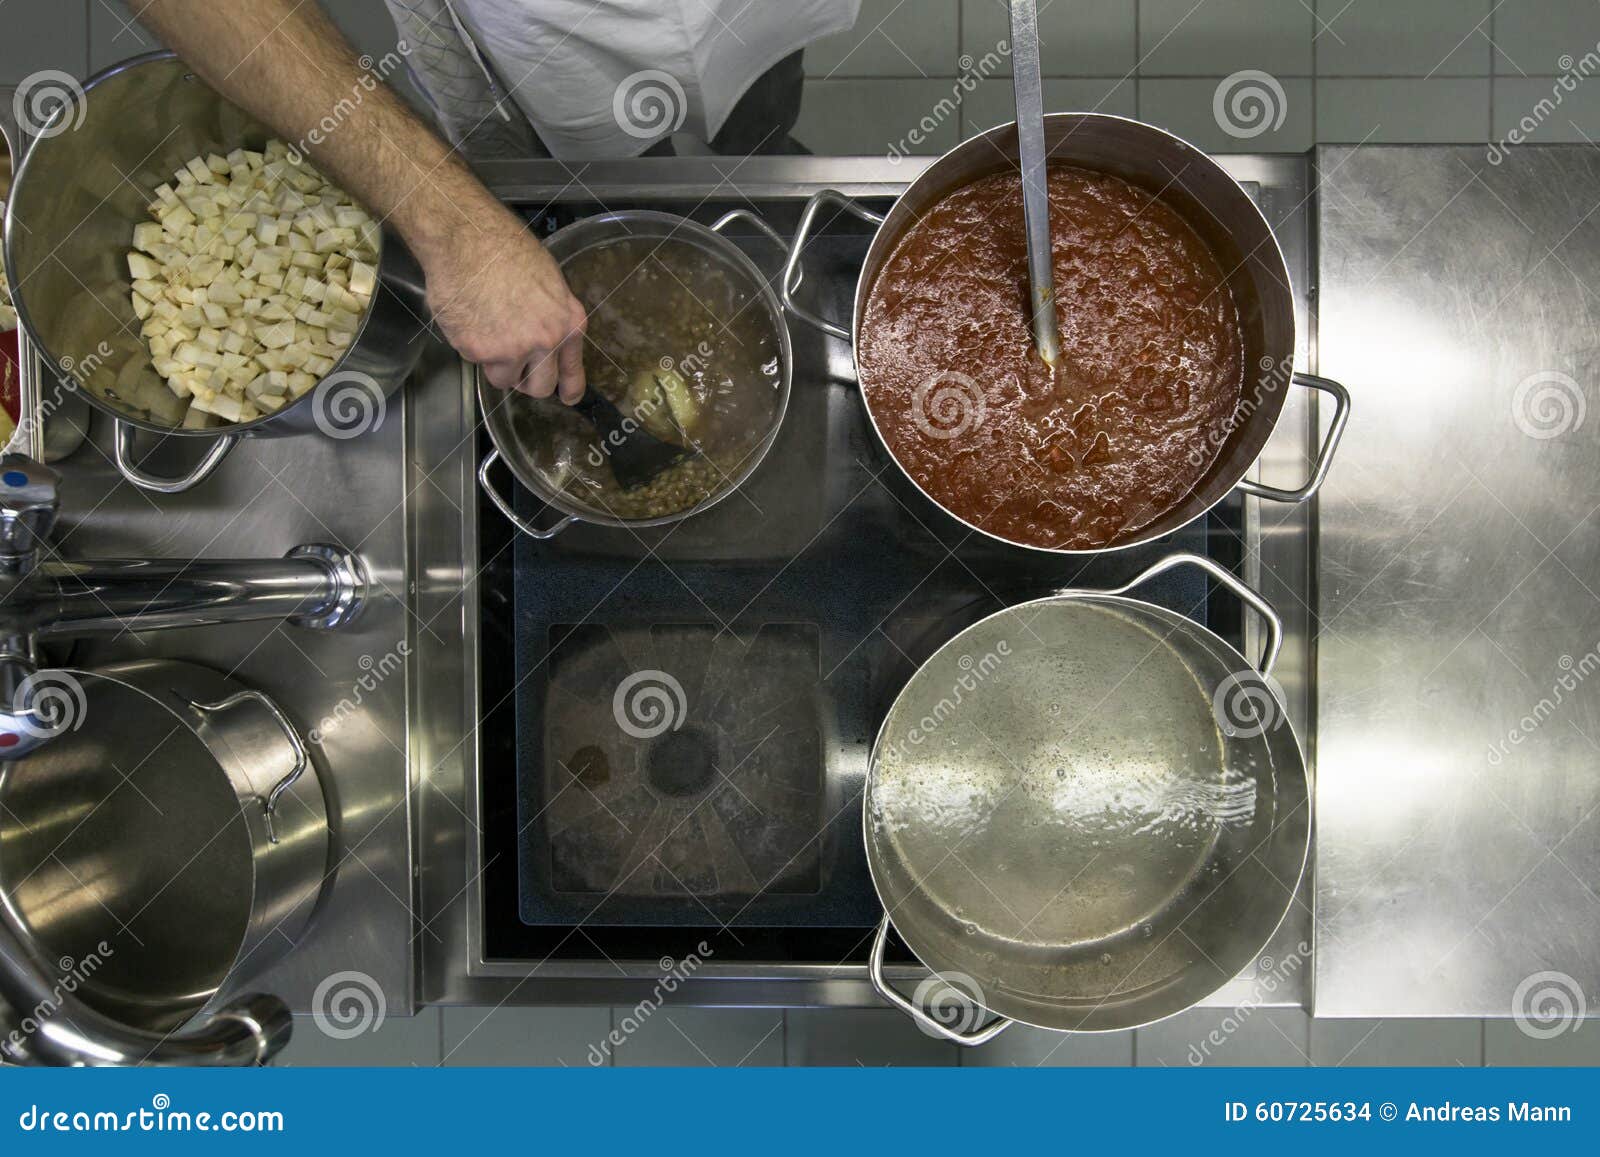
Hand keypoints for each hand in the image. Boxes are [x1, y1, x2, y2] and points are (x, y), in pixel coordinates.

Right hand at [419, 209, 586, 401]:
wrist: (465, 239)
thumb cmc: (504, 248)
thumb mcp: (548, 281)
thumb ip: (553, 317)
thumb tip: (551, 340)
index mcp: (567, 322)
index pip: (572, 371)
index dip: (569, 389)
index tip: (568, 397)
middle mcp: (545, 341)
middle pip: (538, 388)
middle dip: (526, 381)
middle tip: (514, 363)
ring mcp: (511, 350)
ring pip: (503, 379)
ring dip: (495, 363)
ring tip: (488, 328)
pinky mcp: (479, 352)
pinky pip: (475, 361)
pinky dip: (471, 345)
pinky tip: (470, 316)